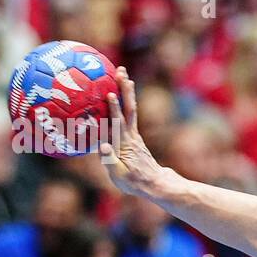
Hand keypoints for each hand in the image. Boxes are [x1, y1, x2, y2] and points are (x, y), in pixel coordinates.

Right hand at [97, 67, 166, 196]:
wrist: (154, 184)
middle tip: (120, 72)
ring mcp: (134, 134)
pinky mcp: (134, 136)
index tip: (110, 94)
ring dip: (127, 91)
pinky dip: (127, 102)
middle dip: (124, 90)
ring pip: (131, 109)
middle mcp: (130, 135)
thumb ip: (109, 160)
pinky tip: (123, 93)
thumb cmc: (133, 182)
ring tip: (123, 74)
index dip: (114, 108)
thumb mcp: (118, 175)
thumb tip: (102, 146)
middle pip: (128, 109)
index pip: (118, 123)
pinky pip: (130, 115)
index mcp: (124, 144)